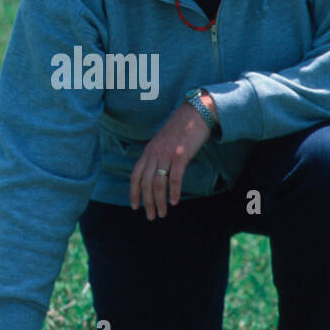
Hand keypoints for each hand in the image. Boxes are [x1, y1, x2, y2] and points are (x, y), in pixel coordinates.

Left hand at [129, 97, 217, 218]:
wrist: (196, 113)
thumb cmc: (181, 129)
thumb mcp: (162, 142)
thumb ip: (156, 156)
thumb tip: (155, 174)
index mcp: (148, 151)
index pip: (135, 176)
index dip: (134, 193)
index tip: (135, 206)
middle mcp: (154, 153)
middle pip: (146, 183)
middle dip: (147, 202)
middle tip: (151, 216)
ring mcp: (167, 154)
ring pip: (158, 183)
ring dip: (159, 201)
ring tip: (162, 213)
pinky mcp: (181, 155)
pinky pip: (175, 178)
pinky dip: (173, 191)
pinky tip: (174, 202)